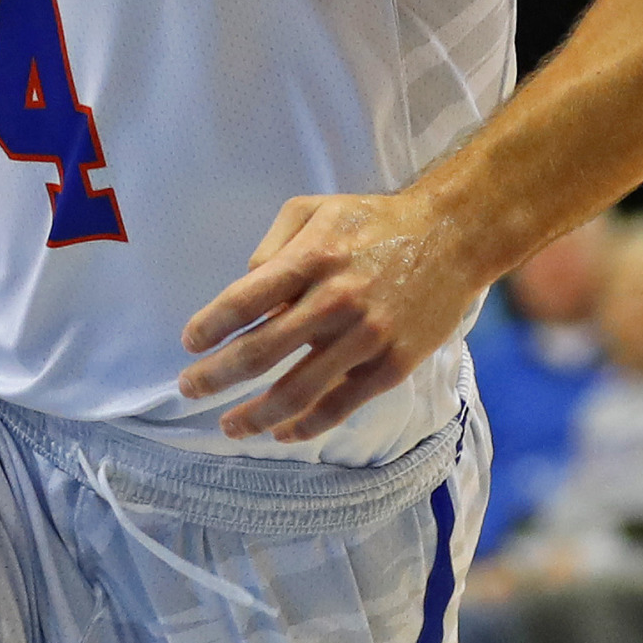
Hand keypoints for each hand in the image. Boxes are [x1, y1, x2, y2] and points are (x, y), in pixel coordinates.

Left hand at [178, 191, 485, 442]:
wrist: (453, 237)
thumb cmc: (373, 220)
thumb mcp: (313, 210)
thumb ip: (272, 248)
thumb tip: (245, 291)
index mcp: (311, 259)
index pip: (244, 300)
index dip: (210, 327)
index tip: (190, 344)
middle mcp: (335, 300)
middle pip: (261, 351)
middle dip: (216, 376)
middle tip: (189, 388)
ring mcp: (366, 336)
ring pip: (297, 390)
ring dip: (255, 414)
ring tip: (230, 425)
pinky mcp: (392, 364)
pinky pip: (341, 405)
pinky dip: (307, 425)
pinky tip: (282, 432)